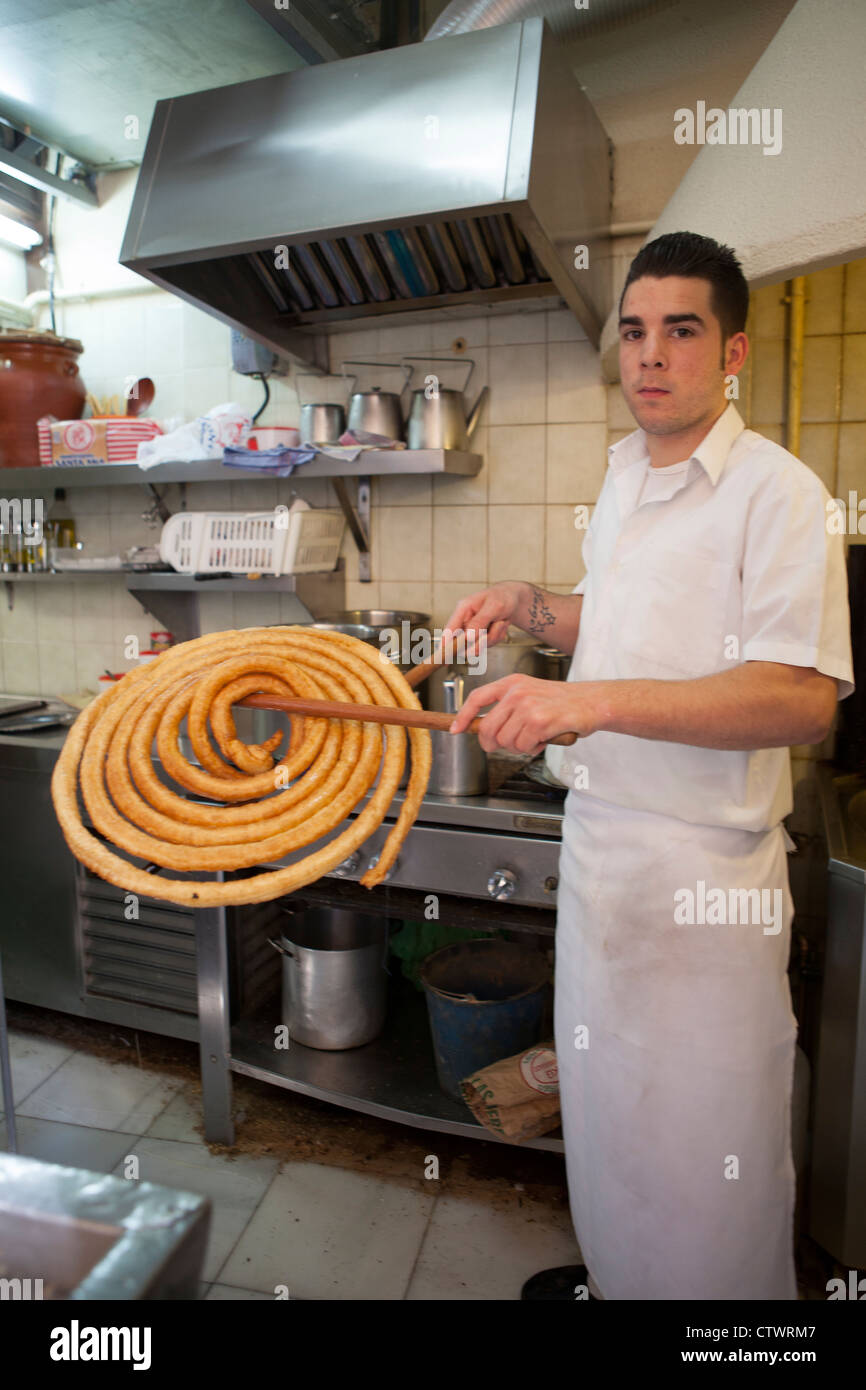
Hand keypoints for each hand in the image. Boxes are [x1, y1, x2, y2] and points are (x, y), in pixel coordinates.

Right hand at [442, 581, 526, 658]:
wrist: (514, 599)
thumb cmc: (503, 597)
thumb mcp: (494, 606)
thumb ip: (480, 621)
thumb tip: (468, 638)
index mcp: (463, 609)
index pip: (450, 629)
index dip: (445, 645)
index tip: (444, 658)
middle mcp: (465, 621)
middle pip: (465, 643)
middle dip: (483, 639)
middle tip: (497, 625)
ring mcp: (472, 630)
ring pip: (479, 645)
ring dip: (493, 636)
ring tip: (501, 621)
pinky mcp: (481, 636)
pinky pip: (488, 644)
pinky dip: (498, 636)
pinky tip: (501, 624)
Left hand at [449, 673, 605, 753]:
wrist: (592, 702)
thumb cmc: (561, 702)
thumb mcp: (530, 693)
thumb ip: (507, 708)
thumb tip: (484, 731)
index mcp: (512, 683)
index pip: (477, 698)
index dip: (463, 716)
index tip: (455, 729)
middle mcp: (517, 692)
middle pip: (488, 728)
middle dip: (493, 744)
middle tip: (506, 746)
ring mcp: (528, 706)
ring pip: (506, 741)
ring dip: (519, 747)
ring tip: (536, 736)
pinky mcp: (540, 721)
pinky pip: (524, 746)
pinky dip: (533, 749)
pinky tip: (545, 738)